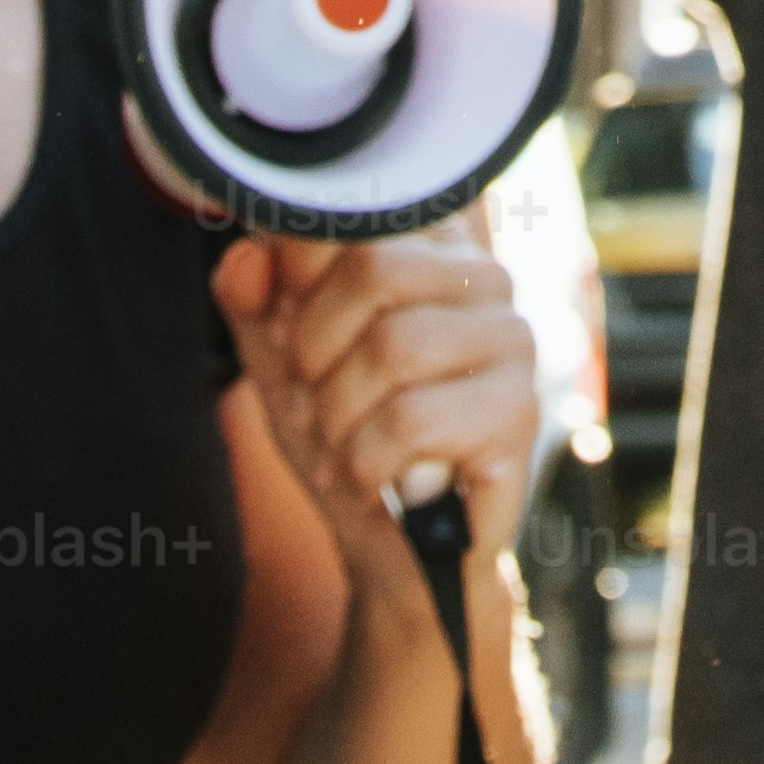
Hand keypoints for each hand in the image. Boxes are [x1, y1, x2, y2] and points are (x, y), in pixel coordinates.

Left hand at [212, 219, 544, 588]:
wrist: (398, 553)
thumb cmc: (346, 438)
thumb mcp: (279, 362)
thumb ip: (252, 298)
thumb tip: (246, 256)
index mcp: (429, 244)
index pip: (355, 211)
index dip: (297, 274)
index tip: (289, 333)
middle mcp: (484, 276)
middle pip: (375, 267)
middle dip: (315, 351)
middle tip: (314, 401)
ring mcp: (511, 342)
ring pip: (393, 347)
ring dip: (338, 418)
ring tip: (342, 448)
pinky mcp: (518, 412)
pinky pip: (411, 421)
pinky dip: (365, 463)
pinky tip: (374, 478)